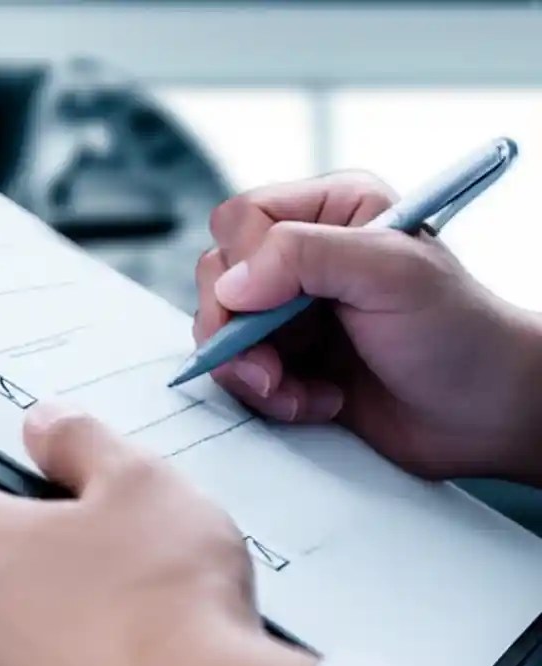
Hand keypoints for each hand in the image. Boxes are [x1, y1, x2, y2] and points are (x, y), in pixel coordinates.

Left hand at [0, 403, 316, 665]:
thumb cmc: (168, 599)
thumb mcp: (135, 478)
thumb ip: (80, 439)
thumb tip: (46, 425)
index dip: (3, 465)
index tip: (37, 459)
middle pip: (5, 556)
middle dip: (56, 537)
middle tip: (118, 524)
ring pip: (38, 618)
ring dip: (80, 599)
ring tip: (151, 590)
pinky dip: (102, 653)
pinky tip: (156, 644)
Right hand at [198, 172, 541, 480]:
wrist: (486, 414)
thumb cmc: (460, 335)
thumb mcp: (392, 274)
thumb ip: (305, 258)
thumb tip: (231, 282)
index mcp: (333, 212)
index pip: (242, 218)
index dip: (242, 265)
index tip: (266, 307)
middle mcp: (306, 257)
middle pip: (218, 276)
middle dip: (236, 329)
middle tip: (272, 365)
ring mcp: (293, 310)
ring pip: (221, 329)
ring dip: (252, 371)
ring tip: (298, 392)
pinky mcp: (289, 359)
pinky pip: (240, 371)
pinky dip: (269, 396)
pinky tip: (315, 401)